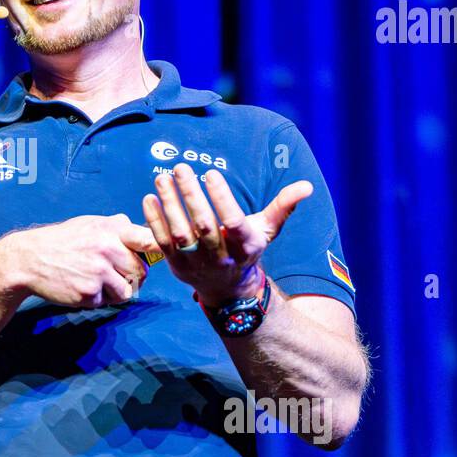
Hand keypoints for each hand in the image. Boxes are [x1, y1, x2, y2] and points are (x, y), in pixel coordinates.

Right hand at [0, 213, 161, 307]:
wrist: (30, 259)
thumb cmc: (62, 241)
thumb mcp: (89, 223)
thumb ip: (116, 227)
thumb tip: (142, 229)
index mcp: (110, 230)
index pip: (147, 240)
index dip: (158, 248)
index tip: (160, 252)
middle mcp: (108, 249)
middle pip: (141, 272)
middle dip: (131, 277)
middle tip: (113, 274)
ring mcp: (99, 272)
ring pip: (127, 291)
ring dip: (115, 291)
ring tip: (95, 280)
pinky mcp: (89, 292)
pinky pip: (106, 301)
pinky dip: (97, 298)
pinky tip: (80, 286)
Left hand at [142, 163, 311, 305]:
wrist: (227, 288)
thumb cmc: (246, 249)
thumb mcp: (266, 230)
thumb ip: (283, 207)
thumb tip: (306, 186)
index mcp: (243, 246)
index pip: (233, 221)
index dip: (222, 198)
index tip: (213, 173)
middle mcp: (219, 256)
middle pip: (203, 225)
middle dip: (191, 195)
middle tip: (181, 167)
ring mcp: (195, 262)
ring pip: (179, 233)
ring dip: (170, 204)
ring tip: (162, 177)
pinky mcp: (175, 265)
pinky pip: (161, 242)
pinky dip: (153, 220)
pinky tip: (149, 197)